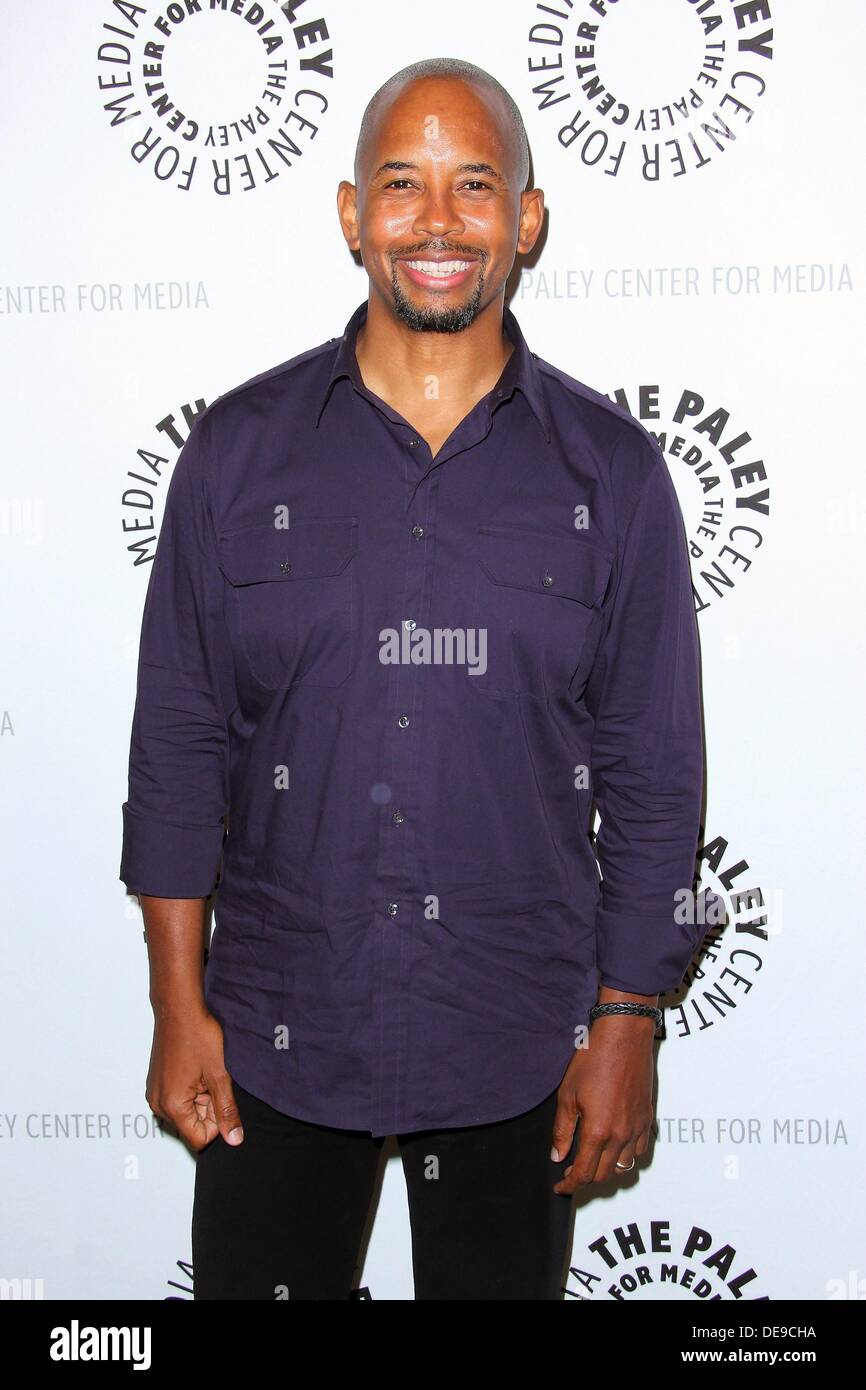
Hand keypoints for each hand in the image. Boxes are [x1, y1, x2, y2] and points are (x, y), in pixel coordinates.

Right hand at [145, 1007, 243, 1152]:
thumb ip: (226, 1110)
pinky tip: (194, 1068)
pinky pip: (177, 1099)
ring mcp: (155, 1093)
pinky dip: (190, 1089)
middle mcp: (158, 1104)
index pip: (199, 1139)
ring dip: (200, 1098)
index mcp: (172, 1106)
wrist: (178, 1008)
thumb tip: (234, 1139)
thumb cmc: (197, 1035)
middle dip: (208, 1109)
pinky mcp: (156, 1083)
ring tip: (202, 1072)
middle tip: (212, 1080)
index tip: (221, 1097)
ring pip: (186, 1112)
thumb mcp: (218, 1075)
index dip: (217, 1123)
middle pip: (191, 1126)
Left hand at [550, 1015, 654, 1193]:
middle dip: (586, 1179)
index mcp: (598, 1132)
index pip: (584, 1174)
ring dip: (606, 1170)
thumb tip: (558, 1156)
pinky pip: (639, 1151)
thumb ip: (563, 1130)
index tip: (560, 1187)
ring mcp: (637, 1128)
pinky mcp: (647, 1118)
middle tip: (570, 1172)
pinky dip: (625, 1157)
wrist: (623, 1037)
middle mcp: (621, 1135)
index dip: (569, 1185)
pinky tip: (614, 1146)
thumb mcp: (568, 1094)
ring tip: (591, 1160)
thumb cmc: (593, 1059)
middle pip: (604, 1175)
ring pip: (624, 1167)